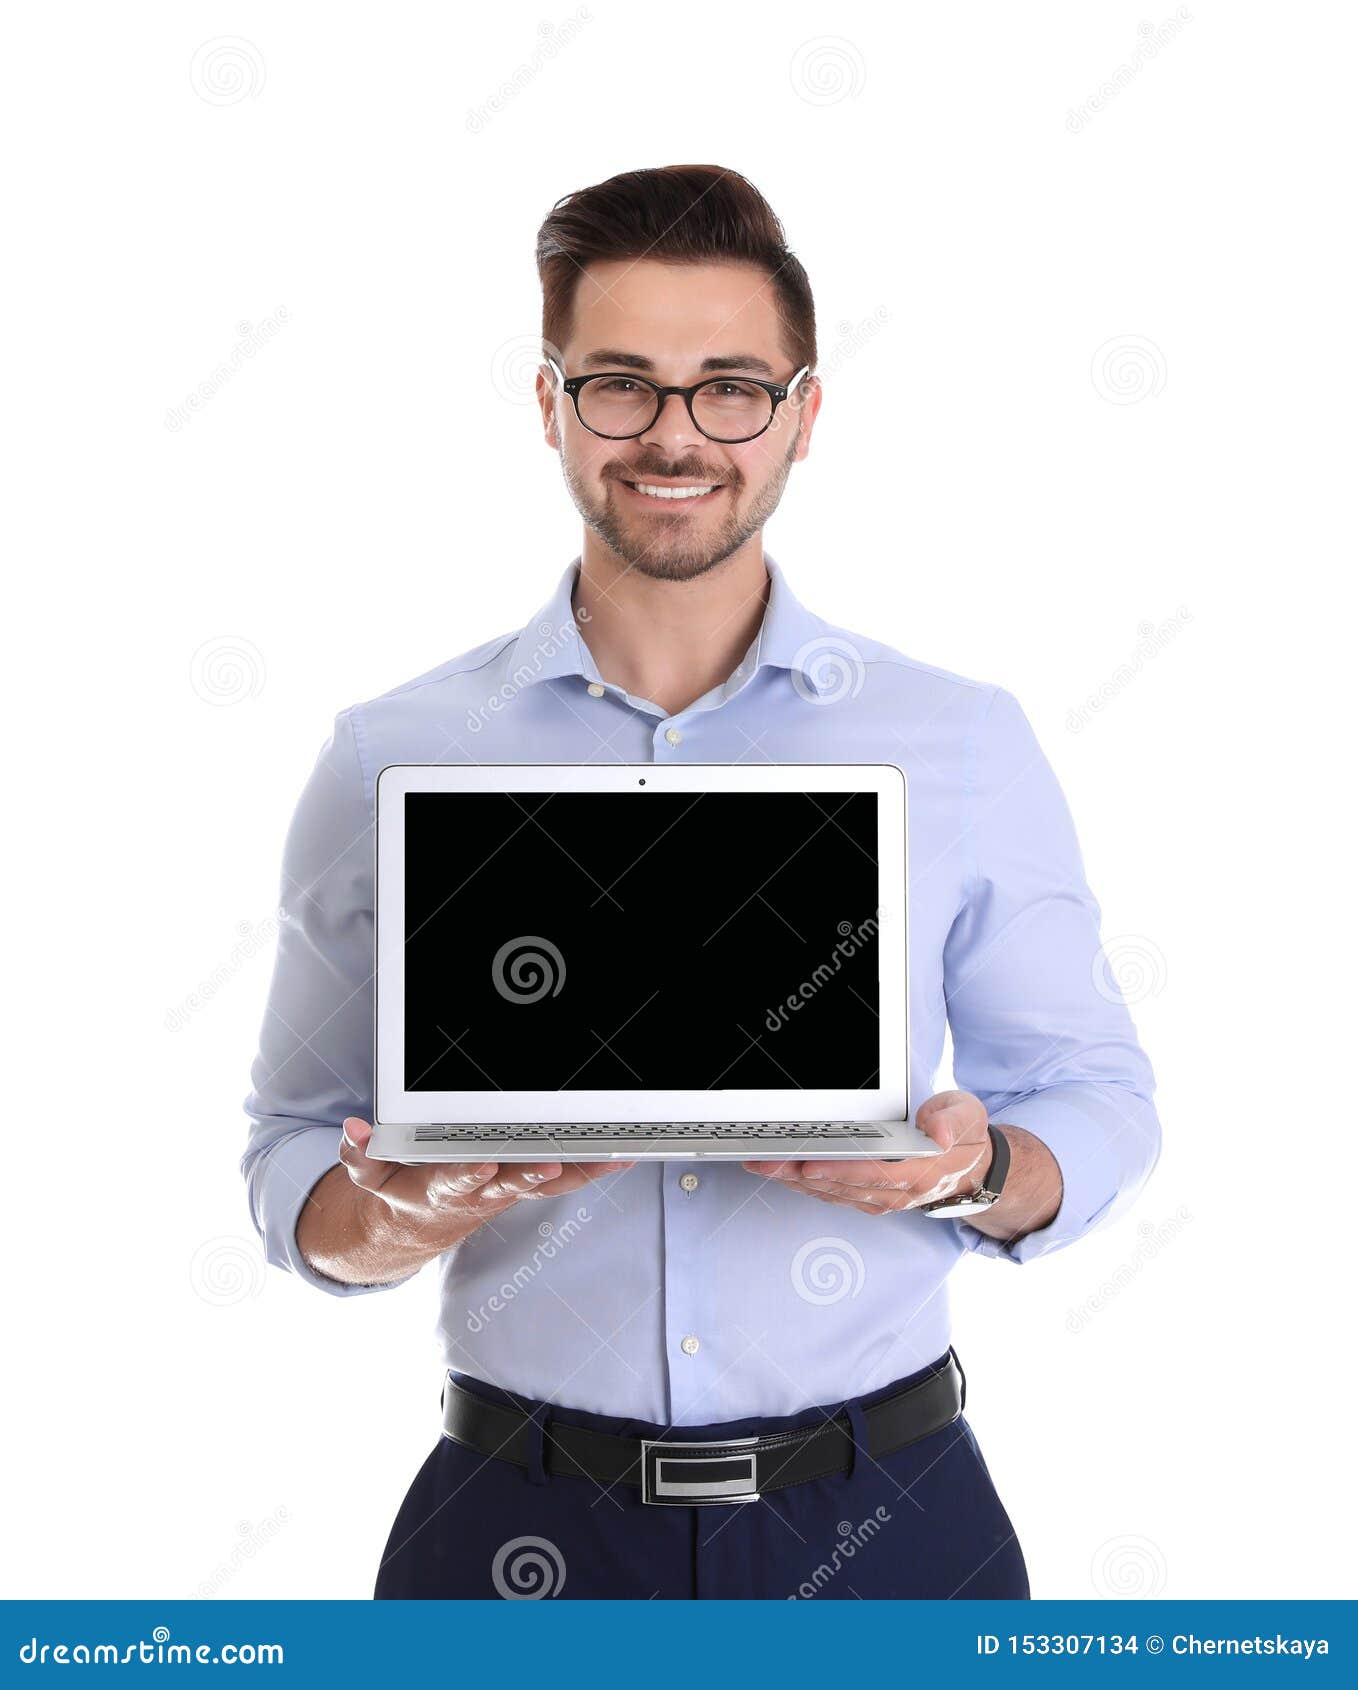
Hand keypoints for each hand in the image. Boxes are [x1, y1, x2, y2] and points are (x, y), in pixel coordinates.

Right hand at [331, 1118, 632, 1259]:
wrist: (426, 1224)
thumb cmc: (405, 1190)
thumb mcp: (373, 1178)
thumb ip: (361, 1157)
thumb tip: (354, 1129)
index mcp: (442, 1187)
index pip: (455, 1178)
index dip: (470, 1173)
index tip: (484, 1164)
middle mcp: (482, 1189)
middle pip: (509, 1182)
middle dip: (529, 1174)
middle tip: (550, 1166)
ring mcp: (509, 1188)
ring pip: (546, 1182)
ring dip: (578, 1171)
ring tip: (610, 1156)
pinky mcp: (528, 1183)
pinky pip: (565, 1177)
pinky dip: (592, 1167)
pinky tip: (622, 1154)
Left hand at [742, 1090, 992, 1215]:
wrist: (970, 1166)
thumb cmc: (963, 1137)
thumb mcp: (967, 1115)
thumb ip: (952, 1121)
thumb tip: (938, 1132)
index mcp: (921, 1172)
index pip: (875, 1174)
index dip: (839, 1171)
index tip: (809, 1164)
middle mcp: (898, 1193)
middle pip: (841, 1185)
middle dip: (799, 1173)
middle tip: (765, 1160)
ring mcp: (881, 1198)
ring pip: (831, 1193)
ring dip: (794, 1181)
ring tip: (761, 1164)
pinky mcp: (868, 1197)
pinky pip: (832, 1193)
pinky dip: (804, 1184)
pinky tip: (781, 1173)